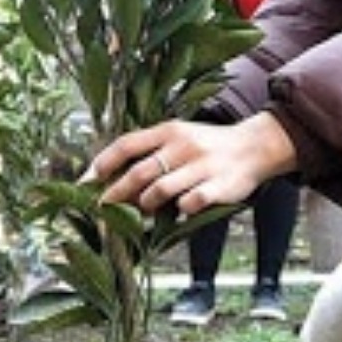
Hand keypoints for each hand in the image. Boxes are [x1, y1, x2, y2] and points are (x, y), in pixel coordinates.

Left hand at [84, 113, 295, 216]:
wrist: (255, 147)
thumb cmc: (206, 147)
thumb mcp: (177, 138)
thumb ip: (148, 154)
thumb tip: (110, 180)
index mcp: (169, 131)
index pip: (127, 144)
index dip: (103, 163)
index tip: (87, 181)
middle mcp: (183, 145)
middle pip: (139, 172)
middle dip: (116, 193)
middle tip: (104, 207)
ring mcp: (202, 165)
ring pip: (160, 190)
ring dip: (146, 204)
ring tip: (146, 207)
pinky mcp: (219, 186)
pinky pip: (190, 203)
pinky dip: (180, 210)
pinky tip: (180, 210)